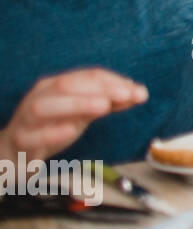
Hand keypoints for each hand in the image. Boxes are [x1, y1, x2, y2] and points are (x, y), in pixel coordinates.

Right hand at [0, 69, 147, 162]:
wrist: (16, 152)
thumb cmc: (53, 126)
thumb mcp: (83, 113)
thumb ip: (109, 103)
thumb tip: (140, 92)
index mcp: (56, 86)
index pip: (86, 76)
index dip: (113, 81)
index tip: (138, 90)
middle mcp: (39, 97)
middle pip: (66, 86)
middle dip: (98, 89)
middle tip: (127, 95)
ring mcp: (26, 119)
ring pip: (44, 107)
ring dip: (76, 104)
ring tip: (103, 107)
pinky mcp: (19, 141)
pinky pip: (30, 136)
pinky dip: (50, 133)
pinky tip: (70, 131)